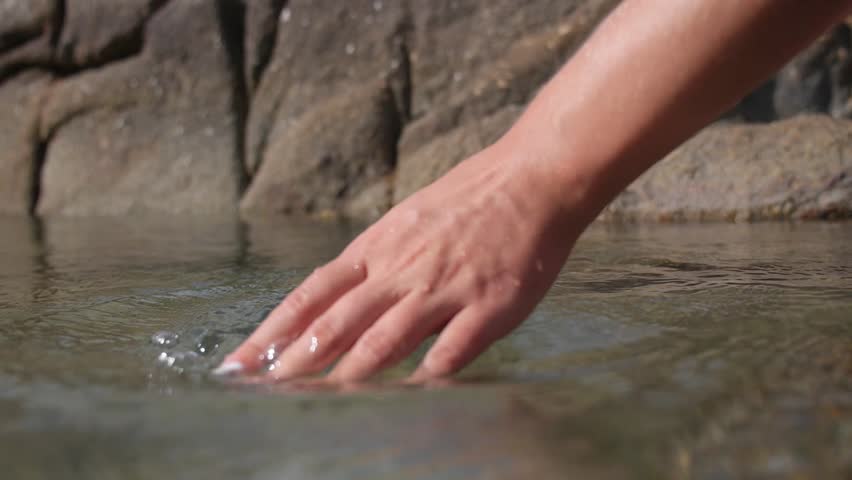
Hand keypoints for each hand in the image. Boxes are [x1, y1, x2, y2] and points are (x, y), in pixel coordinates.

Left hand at [216, 139, 583, 381]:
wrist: (529, 179)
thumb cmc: (466, 199)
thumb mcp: (405, 222)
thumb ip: (373, 264)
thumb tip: (336, 301)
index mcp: (377, 250)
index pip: (312, 295)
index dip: (274, 331)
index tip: (241, 360)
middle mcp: (401, 270)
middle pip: (338, 321)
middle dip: (297, 359)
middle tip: (263, 389)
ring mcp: (444, 288)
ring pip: (386, 338)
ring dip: (349, 373)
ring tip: (317, 401)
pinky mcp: (488, 304)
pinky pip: (453, 347)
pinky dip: (428, 374)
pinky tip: (409, 395)